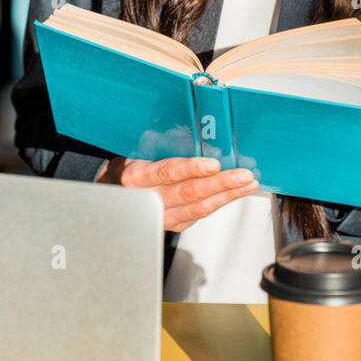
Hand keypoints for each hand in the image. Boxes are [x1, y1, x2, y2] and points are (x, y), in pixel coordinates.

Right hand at [97, 155, 258, 231]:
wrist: (114, 194)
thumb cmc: (131, 167)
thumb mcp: (139, 151)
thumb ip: (165, 146)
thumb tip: (199, 135)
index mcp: (137, 177)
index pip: (166, 173)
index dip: (191, 169)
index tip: (213, 164)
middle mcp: (148, 200)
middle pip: (188, 193)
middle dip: (220, 184)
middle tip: (243, 176)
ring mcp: (161, 216)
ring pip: (198, 208)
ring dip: (227, 195)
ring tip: (247, 184)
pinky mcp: (173, 225)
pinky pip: (200, 215)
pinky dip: (220, 202)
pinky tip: (235, 193)